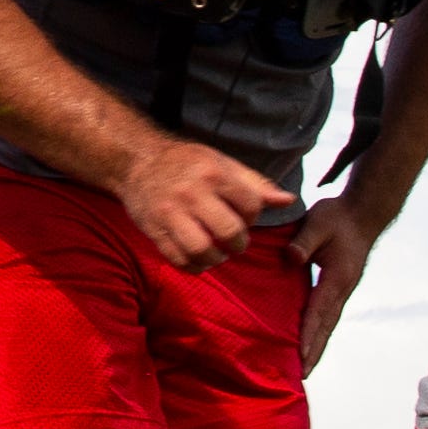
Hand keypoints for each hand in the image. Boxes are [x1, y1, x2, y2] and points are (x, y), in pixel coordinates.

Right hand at [104, 135, 290, 270]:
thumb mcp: (222, 164)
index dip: (253, 217)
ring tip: (217, 255)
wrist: (138, 162)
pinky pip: (178, 259)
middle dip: (238, 244)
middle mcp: (192, 193)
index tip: (243, 217)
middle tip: (234, 242)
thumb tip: (288, 200)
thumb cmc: (187, 163)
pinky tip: (198, 259)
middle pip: (228, 232)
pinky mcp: (153, 229)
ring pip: (201, 250)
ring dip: (215, 260)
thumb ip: (255, 185)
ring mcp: (170, 212)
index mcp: (213, 174)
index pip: (250, 206)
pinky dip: (193, 266)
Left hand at [288, 198, 378, 372]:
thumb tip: (290, 258)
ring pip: (329, 323)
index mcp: (337, 278)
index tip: (301, 356)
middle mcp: (343, 288)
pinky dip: (319, 330)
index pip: (319, 311)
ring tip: (306, 365)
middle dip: (315, 350)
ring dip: (318, 344)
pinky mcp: (340, 285)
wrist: (363, 212)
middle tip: (303, 374)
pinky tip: (310, 338)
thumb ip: (304, 242)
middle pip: (327, 326)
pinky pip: (328, 313)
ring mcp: (344, 289)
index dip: (309, 334)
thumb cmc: (338, 217)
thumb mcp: (318, 223)